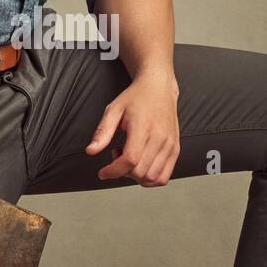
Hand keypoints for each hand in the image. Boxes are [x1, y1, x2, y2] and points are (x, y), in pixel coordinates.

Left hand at [85, 71, 180, 186]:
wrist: (159, 88)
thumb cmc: (136, 98)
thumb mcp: (114, 110)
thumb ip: (102, 131)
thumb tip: (91, 151)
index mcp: (143, 127)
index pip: (130, 160)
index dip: (114, 171)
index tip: (103, 172)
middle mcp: (160, 137)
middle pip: (140, 172)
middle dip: (122, 172)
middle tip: (117, 155)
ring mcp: (170, 145)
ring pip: (152, 178)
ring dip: (136, 176)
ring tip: (130, 158)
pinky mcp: (175, 149)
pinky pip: (164, 177)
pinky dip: (150, 178)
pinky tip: (142, 164)